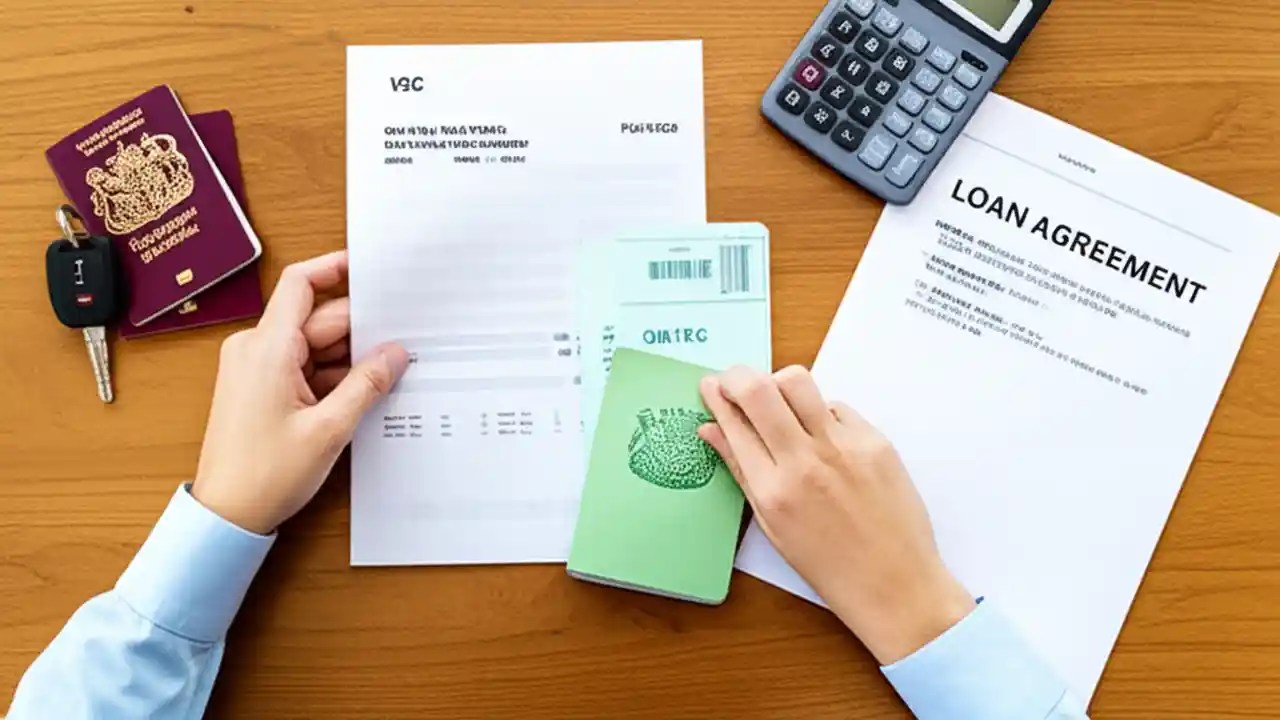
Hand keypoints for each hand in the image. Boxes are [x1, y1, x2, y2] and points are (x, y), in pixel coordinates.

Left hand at [191, 251, 408, 534]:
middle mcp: (255, 349)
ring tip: (383, 381)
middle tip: (400, 346)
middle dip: (359, 332)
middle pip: (318, 320)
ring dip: (347, 360)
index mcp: (266, 348)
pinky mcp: (259, 387)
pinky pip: (303, 367)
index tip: (368, 267)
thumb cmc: (264, 476)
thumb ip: (366, 384)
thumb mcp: (329, 429)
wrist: (226, 515)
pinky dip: (331, 377)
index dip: (335, 269)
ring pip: (314, 346)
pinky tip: (359, 396)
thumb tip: (394, 353)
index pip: (302, 284)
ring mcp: (255, 368)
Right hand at [698, 365, 974, 664]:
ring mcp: (844, 448)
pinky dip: (820, 413)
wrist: (894, 584)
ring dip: (778, 384)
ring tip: (779, 405)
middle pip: (759, 389)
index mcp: (773, 490)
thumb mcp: (772, 525)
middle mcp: (806, 463)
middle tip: (735, 382)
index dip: (717, 396)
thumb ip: (741, 471)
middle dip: (738, 376)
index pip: (734, 423)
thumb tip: (711, 429)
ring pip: (798, 381)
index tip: (711, 385)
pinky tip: (821, 438)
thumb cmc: (828, 565)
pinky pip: (836, 406)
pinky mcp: (876, 441)